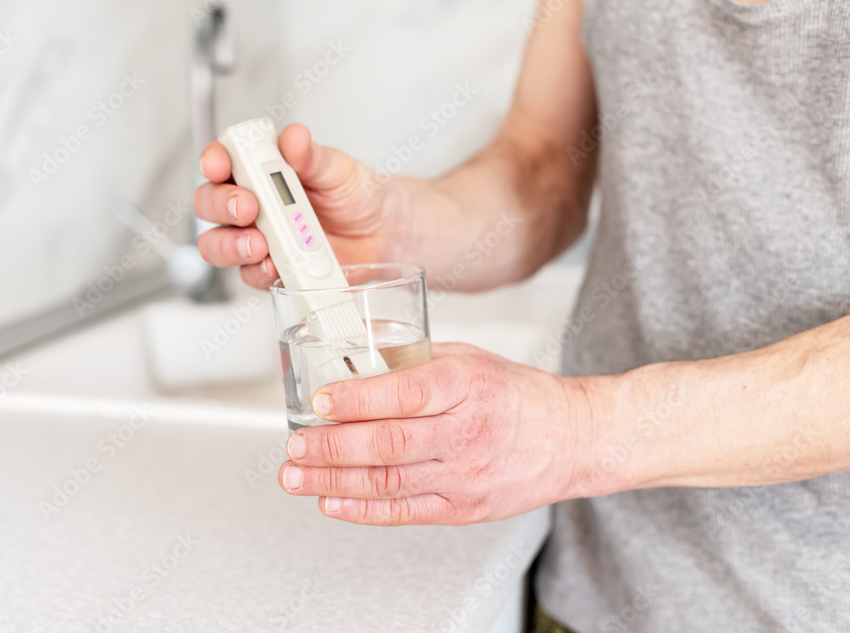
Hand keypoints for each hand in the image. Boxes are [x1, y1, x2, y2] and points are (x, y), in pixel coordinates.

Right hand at [194, 123, 391, 288]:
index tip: (219, 165)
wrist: (380, 233)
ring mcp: (257, 237)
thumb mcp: (337, 169)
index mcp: (261, 170)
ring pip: (217, 243)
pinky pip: (248, 274)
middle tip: (249, 208)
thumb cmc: (353, 195)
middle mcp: (251, 203)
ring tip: (258, 244)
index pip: (221, 160)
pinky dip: (257, 271)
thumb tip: (295, 138)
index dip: (213, 161)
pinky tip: (274, 265)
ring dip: (231, 244)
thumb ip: (312, 155)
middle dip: (223, 205)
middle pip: (210, 203)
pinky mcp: (268, 268)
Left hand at [276, 343, 604, 524]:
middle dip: (331, 446)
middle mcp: (468, 433)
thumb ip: (413, 358)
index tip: (320, 400)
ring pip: (389, 482)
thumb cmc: (519, 395)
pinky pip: (404, 512)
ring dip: (333, 480)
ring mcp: (466, 476)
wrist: (572, 439)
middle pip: (389, 444)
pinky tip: (331, 499)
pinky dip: (361, 508)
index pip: (405, 394)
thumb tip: (355, 354)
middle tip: (294, 443)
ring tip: (296, 475)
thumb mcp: (469, 358)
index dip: (356, 399)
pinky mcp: (464, 508)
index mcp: (469, 386)